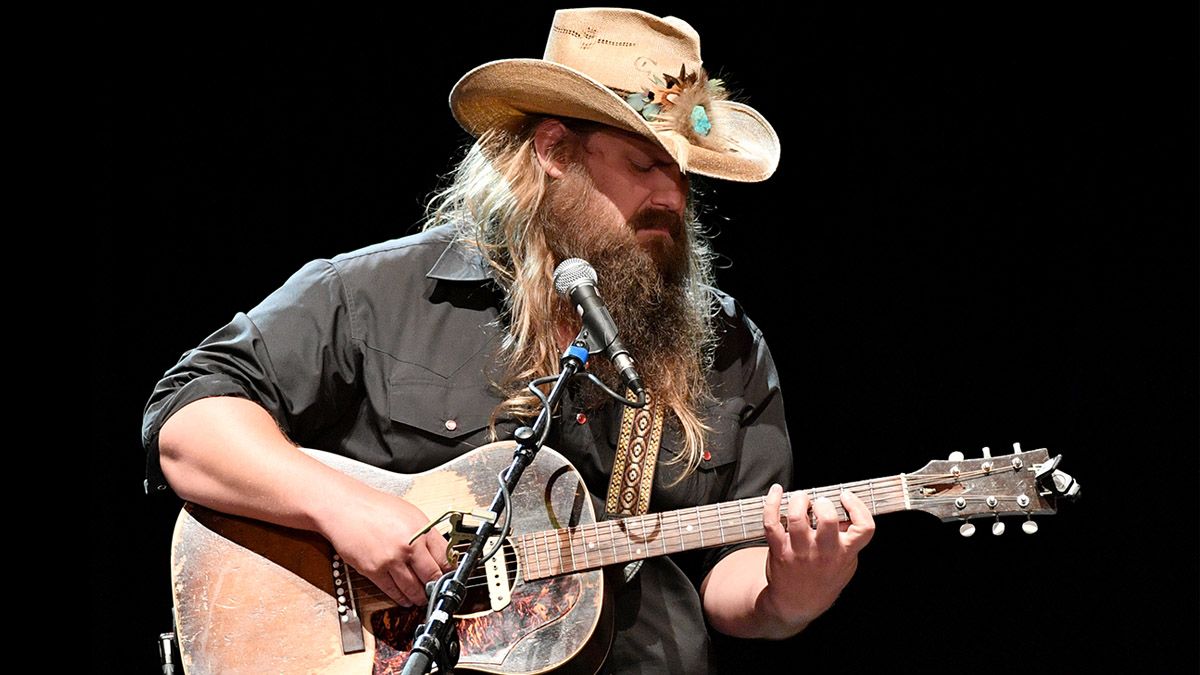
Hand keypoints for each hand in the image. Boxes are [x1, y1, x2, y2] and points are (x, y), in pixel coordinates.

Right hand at [320, 488, 453, 607]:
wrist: (346, 508)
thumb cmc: (375, 508)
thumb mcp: (410, 514)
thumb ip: (425, 534)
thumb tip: (439, 553)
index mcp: (422, 529)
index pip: (446, 558)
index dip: (449, 571)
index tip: (449, 577)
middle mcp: (409, 545)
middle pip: (432, 576)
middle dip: (436, 587)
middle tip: (436, 591)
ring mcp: (392, 560)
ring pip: (414, 588)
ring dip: (419, 597)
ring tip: (422, 599)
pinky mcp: (374, 570)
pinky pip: (393, 591)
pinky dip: (401, 598)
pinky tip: (405, 599)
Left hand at [759, 484, 874, 626]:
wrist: (797, 603)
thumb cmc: (824, 577)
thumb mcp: (846, 563)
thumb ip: (848, 539)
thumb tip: (844, 508)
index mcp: (845, 553)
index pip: (864, 528)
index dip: (858, 507)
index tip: (846, 496)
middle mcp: (823, 552)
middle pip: (828, 520)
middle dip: (824, 503)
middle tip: (820, 502)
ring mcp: (799, 551)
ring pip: (797, 518)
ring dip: (799, 500)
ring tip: (801, 500)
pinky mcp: (779, 549)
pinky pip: (771, 522)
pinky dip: (771, 503)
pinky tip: (776, 491)